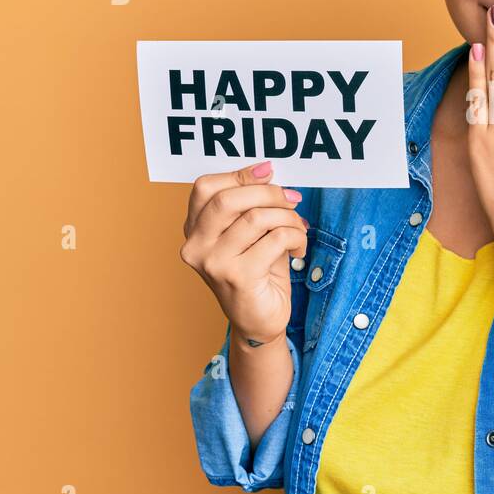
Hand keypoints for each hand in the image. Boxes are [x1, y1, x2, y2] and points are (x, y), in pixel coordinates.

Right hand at [178, 161, 309, 344]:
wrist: (260, 322)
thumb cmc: (258, 273)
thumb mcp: (251, 234)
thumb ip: (251, 205)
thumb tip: (267, 171)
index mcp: (194, 230)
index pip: (205, 187)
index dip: (239, 174)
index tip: (269, 171)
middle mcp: (196, 246)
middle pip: (229, 199)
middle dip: (269, 193)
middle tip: (292, 200)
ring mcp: (213, 263)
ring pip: (257, 217)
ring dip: (288, 218)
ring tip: (299, 228)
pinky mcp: (237, 277)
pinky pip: (275, 239)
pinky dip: (296, 237)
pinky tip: (299, 249)